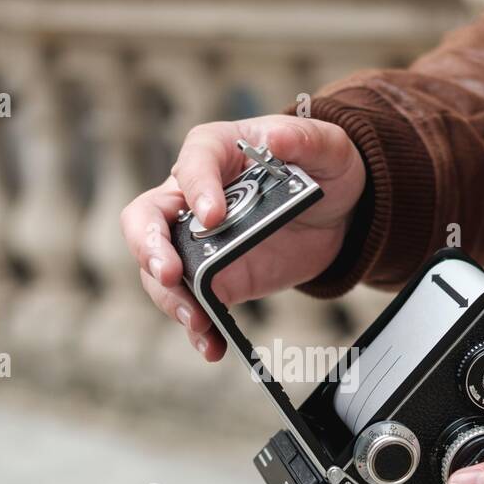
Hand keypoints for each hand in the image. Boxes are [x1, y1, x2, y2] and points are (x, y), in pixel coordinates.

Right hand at [119, 115, 365, 361]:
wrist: (338, 214)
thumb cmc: (322, 167)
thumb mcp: (326, 145)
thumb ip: (303, 139)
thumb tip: (277, 138)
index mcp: (215, 152)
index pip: (192, 163)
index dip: (197, 188)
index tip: (214, 216)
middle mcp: (191, 197)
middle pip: (146, 218)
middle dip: (149, 246)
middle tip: (169, 272)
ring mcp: (197, 242)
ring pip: (158, 269)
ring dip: (170, 298)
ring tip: (196, 321)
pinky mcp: (215, 278)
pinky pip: (192, 304)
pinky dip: (198, 329)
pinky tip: (211, 345)